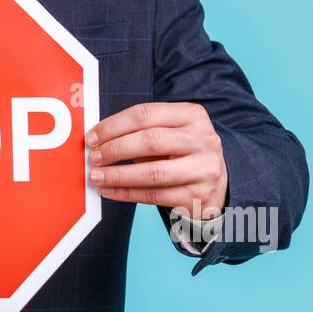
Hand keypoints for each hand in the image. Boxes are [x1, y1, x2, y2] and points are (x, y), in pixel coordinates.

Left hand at [84, 102, 227, 219]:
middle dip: (115, 149)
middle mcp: (202, 140)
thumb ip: (141, 130)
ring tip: (97, 176)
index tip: (92, 137)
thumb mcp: (171, 132)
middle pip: (150, 141)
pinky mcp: (198, 197)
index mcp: (192, 115)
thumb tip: (98, 139)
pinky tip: (110, 191)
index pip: (145, 114)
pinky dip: (127, 193)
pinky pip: (155, 196)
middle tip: (94, 157)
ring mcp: (204, 169)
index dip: (113, 126)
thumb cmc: (183, 152)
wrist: (219, 181)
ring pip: (153, 172)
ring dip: (118, 175)